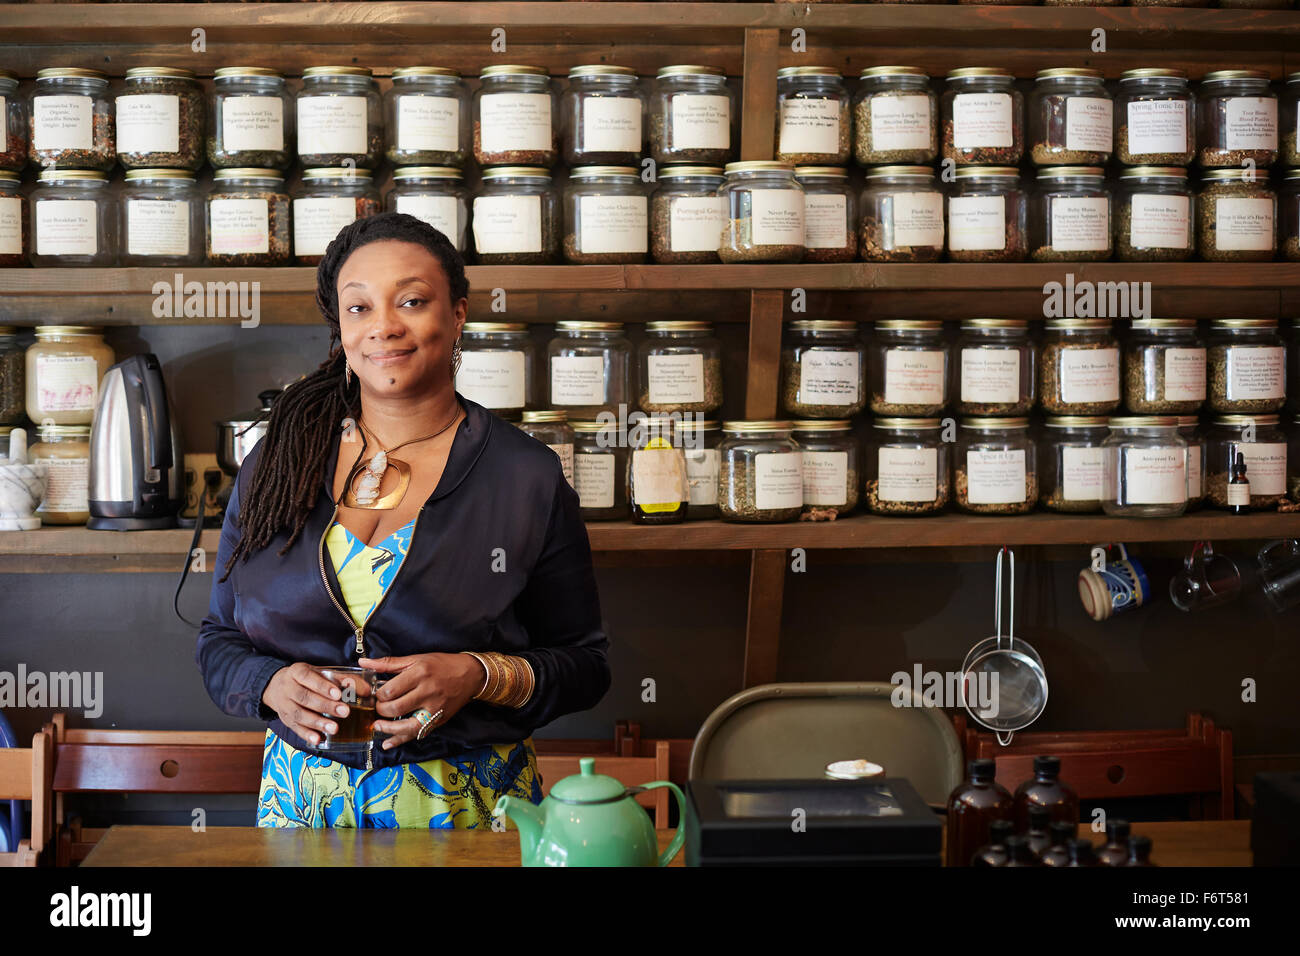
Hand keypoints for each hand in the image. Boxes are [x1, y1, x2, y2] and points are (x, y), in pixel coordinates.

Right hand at [261, 662, 351, 747]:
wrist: (275, 686)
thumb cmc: (305, 679)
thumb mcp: (319, 672)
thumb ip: (342, 679)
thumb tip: (365, 689)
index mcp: (297, 672)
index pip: (308, 677)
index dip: (323, 686)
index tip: (338, 694)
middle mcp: (287, 687)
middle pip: (305, 698)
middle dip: (325, 706)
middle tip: (344, 712)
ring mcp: (284, 704)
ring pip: (299, 714)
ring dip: (317, 723)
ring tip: (334, 728)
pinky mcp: (285, 719)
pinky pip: (294, 728)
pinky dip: (306, 735)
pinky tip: (318, 739)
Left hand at [358, 653, 484, 749]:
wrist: (470, 674)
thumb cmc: (441, 664)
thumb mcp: (416, 659)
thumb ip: (388, 663)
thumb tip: (363, 662)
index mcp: (420, 673)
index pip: (390, 690)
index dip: (378, 695)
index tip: (375, 695)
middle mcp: (428, 691)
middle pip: (396, 708)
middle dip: (380, 711)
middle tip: (377, 708)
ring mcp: (434, 708)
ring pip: (406, 726)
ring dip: (387, 729)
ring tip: (377, 727)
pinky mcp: (438, 720)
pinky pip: (417, 733)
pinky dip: (401, 740)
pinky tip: (388, 743)